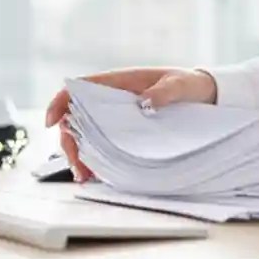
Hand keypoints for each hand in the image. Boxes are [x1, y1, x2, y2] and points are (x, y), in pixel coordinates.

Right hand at [43, 67, 217, 182]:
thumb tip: (146, 102)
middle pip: (75, 118)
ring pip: (85, 134)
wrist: (206, 94)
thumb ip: (165, 92)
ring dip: (80, 154)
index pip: (79, 88)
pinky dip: (96, 158)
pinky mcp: (125, 131)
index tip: (52, 122)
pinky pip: (103, 144)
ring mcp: (116, 116)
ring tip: (86, 176)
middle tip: (78, 167)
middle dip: (70, 142)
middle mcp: (112, 99)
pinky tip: (98, 174)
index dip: (60, 102)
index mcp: (119, 82)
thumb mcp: (180, 85)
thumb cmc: (190, 84)